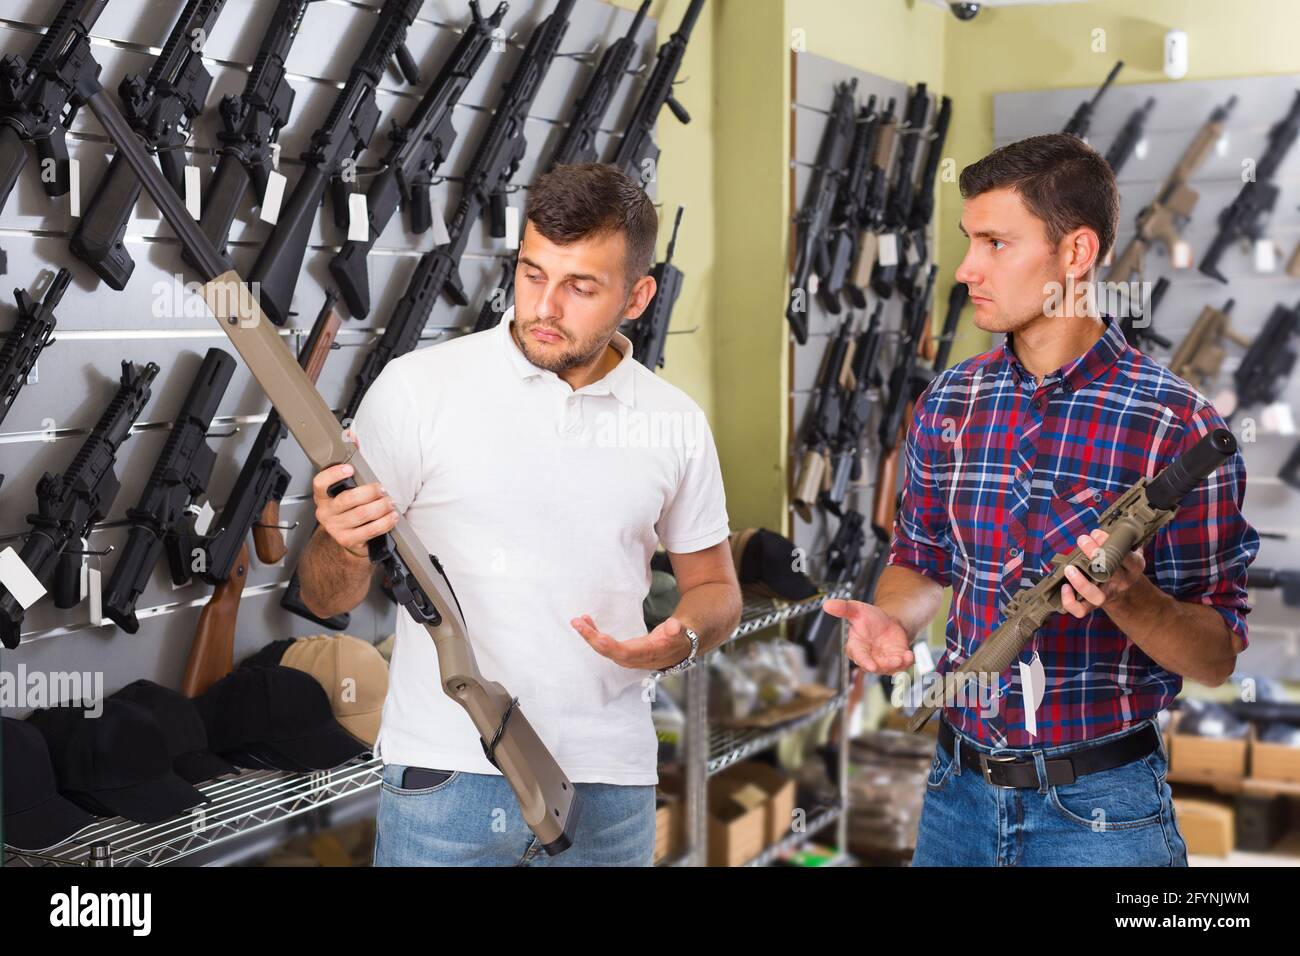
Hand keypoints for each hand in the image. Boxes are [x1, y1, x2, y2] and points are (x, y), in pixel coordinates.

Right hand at [312, 435, 397, 558]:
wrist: (348, 539)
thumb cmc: (348, 509)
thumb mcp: (346, 488)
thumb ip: (351, 461)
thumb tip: (353, 436)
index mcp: (323, 497)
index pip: (320, 483)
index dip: (333, 475)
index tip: (350, 469)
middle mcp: (326, 512)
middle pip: (348, 499)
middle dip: (369, 492)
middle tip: (382, 489)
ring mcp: (336, 527)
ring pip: (361, 515)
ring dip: (380, 507)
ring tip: (390, 502)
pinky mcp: (348, 540)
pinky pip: (370, 530)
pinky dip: (384, 522)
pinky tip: (392, 516)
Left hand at [570, 614, 693, 670]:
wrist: (679, 648)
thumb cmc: (678, 638)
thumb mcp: (681, 632)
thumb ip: (677, 629)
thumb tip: (674, 627)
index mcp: (647, 654)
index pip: (624, 653)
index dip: (609, 647)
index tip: (597, 637)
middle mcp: (634, 659)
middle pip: (609, 652)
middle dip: (591, 639)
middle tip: (577, 623)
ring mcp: (628, 657)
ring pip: (604, 650)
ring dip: (590, 636)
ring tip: (578, 621)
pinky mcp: (624, 652)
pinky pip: (606, 646)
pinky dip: (595, 635)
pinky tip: (587, 623)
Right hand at [823, 599, 912, 673]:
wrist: (887, 622)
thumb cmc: (869, 619)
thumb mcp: (856, 610)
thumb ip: (843, 608)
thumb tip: (827, 604)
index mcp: (857, 647)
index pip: (859, 656)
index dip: (864, 661)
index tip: (871, 665)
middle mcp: (870, 657)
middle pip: (876, 666)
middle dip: (885, 665)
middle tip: (893, 661)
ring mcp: (884, 660)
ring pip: (890, 668)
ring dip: (898, 665)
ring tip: (904, 657)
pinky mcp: (897, 660)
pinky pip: (903, 665)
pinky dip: (907, 662)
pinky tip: (910, 655)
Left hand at [1060, 528, 1145, 617]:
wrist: (1130, 596)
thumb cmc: (1124, 567)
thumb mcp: (1131, 552)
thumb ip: (1123, 541)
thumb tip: (1110, 526)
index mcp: (1134, 567)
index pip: (1127, 557)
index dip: (1111, 545)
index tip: (1097, 533)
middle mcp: (1122, 582)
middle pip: (1110, 572)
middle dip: (1095, 555)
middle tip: (1083, 540)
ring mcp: (1108, 595)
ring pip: (1096, 596)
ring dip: (1080, 582)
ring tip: (1069, 568)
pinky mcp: (1094, 605)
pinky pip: (1081, 609)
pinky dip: (1070, 601)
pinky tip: (1064, 587)